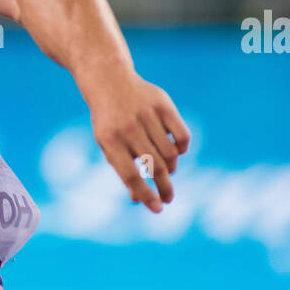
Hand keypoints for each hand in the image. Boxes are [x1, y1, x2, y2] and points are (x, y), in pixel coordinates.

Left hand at [85, 71, 190, 212]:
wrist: (109, 81)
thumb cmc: (109, 121)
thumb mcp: (107, 144)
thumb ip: (123, 169)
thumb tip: (139, 199)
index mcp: (109, 140)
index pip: (130, 175)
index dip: (146, 194)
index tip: (157, 209)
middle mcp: (128, 128)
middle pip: (154, 167)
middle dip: (164, 188)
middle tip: (169, 198)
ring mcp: (146, 115)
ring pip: (170, 153)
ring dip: (171, 167)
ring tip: (166, 170)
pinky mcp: (163, 104)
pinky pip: (182, 136)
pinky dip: (182, 148)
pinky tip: (176, 152)